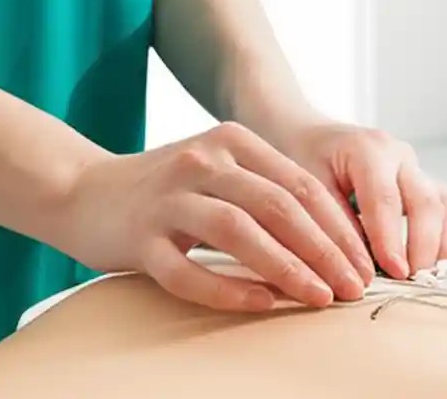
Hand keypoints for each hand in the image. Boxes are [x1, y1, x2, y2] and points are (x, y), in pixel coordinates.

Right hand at [61, 122, 374, 311]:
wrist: (82, 191)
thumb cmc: (168, 191)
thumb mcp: (221, 173)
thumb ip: (269, 192)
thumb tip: (336, 243)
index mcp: (232, 141)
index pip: (300, 185)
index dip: (338, 227)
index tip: (363, 263)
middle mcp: (202, 162)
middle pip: (278, 206)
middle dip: (324, 250)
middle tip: (351, 286)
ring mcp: (169, 198)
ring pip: (239, 232)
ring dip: (286, 268)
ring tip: (318, 298)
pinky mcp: (140, 237)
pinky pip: (188, 270)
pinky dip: (228, 288)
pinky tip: (260, 304)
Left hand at [281, 123, 446, 278]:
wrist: (316, 138)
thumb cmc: (309, 160)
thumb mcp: (309, 186)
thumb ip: (334, 222)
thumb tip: (358, 266)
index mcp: (369, 150)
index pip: (386, 199)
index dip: (392, 239)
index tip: (396, 272)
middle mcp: (400, 156)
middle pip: (426, 202)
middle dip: (424, 247)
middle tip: (414, 281)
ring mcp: (417, 168)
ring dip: (445, 244)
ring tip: (433, 278)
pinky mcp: (426, 183)